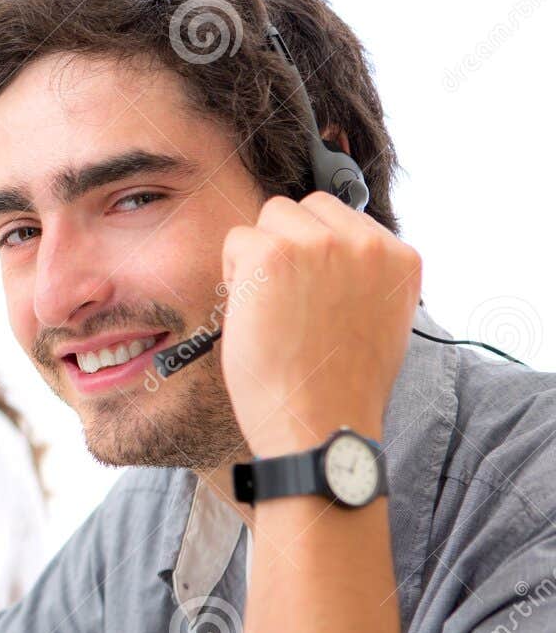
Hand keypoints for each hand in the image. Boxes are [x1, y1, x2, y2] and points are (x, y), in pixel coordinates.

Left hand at [219, 192, 421, 456]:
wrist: (320, 424)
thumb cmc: (340, 388)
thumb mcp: (379, 322)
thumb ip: (363, 279)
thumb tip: (329, 259)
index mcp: (399, 259)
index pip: (343, 219)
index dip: (315, 251)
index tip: (306, 286)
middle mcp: (366, 244)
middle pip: (306, 208)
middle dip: (287, 244)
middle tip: (281, 297)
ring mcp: (320, 245)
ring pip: (271, 217)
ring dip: (259, 255)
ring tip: (267, 306)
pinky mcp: (274, 255)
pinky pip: (237, 240)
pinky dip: (232, 273)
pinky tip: (249, 311)